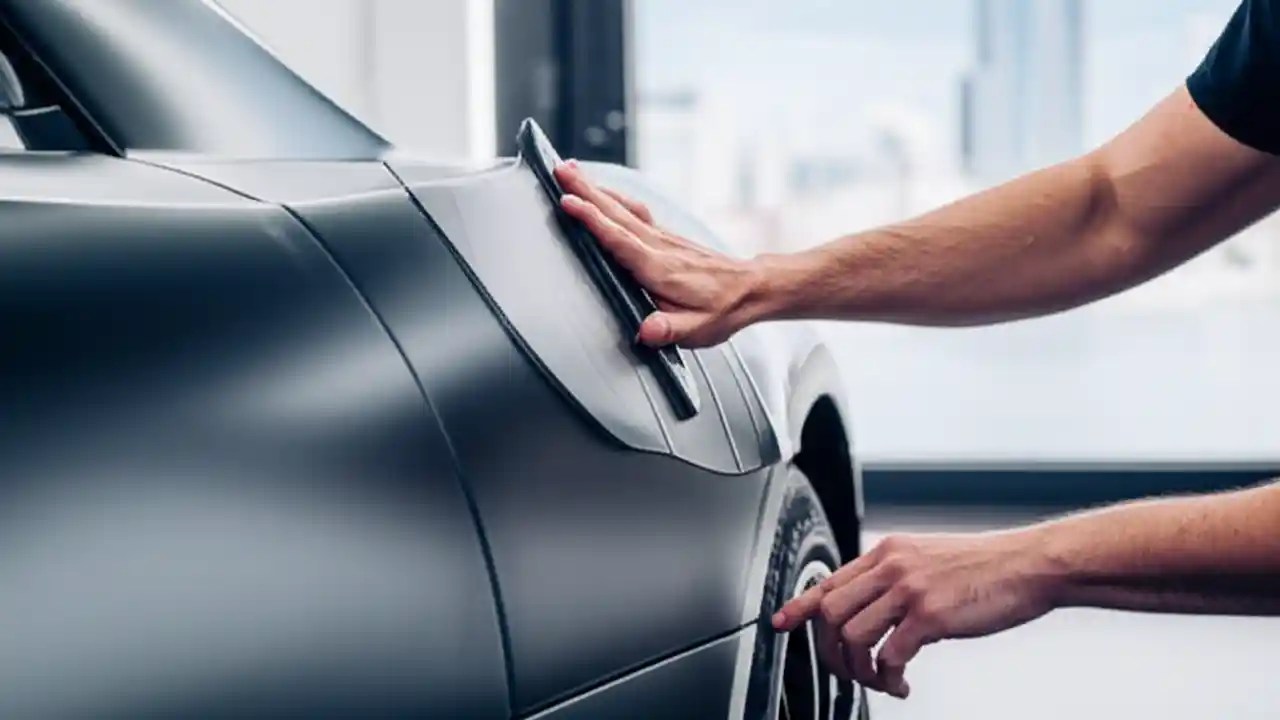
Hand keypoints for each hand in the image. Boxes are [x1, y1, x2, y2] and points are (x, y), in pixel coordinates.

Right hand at [553, 161, 768, 347]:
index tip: (569, 203)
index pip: (620, 240)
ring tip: (571, 170)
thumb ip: (669, 330)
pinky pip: (634, 210)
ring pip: (623, 207)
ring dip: (595, 188)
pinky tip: (601, 190)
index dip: (593, 221)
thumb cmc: (721, 310)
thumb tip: (647, 331)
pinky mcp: (665, 236)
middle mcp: (659, 247)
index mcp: (660, 270)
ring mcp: (662, 237)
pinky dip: (613, 197)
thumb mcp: (698, 330)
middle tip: (559, 170)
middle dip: (585, 191)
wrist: (750, 289)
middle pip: (616, 214)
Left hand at [772, 530, 1060, 698]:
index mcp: (887, 551)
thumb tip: (874, 609)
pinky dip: (888, 678)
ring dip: (858, 669)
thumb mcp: (929, 558)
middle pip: (830, 611)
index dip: (800, 606)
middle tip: (849, 671)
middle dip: (830, 650)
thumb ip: (896, 577)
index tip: (781, 623)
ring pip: (851, 635)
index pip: (829, 579)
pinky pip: (888, 656)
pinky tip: (901, 684)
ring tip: (880, 680)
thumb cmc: (986, 567)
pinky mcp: (930, 615)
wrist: (1029, 565)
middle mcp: (891, 565)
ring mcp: (909, 589)